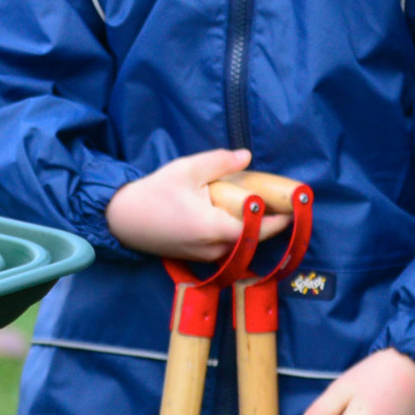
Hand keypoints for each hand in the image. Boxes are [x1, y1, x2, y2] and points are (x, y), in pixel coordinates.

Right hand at [105, 148, 287, 260]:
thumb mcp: (186, 169)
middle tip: (275, 201)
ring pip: (238, 245)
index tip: (295, 206)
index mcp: (215, 229)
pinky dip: (232, 233)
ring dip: (248, 228)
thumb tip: (248, 156)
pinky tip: (229, 215)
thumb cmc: (153, 193)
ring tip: (253, 206)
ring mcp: (203, 257)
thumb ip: (220, 162)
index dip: (281, 220)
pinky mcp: (194, 258)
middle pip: (252, 239)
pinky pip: (223, 247)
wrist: (119, 219)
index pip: (260, 230)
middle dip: (266, 222)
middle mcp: (213, 249)